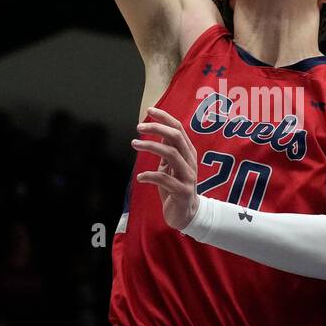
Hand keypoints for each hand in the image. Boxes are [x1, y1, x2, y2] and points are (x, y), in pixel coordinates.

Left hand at [132, 106, 199, 229]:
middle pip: (176, 138)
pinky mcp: (182, 191)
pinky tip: (140, 177)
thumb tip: (159, 130)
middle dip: (157, 128)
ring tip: (134, 144)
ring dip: (151, 146)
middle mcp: (190, 162)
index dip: (165, 118)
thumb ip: (168, 149)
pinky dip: (150, 176)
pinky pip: (165, 179)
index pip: (178, 129)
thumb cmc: (176, 187)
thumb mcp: (171, 166)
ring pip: (171, 154)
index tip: (150, 110)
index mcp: (188, 153)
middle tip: (139, 127)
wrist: (186, 214)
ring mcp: (187, 177)